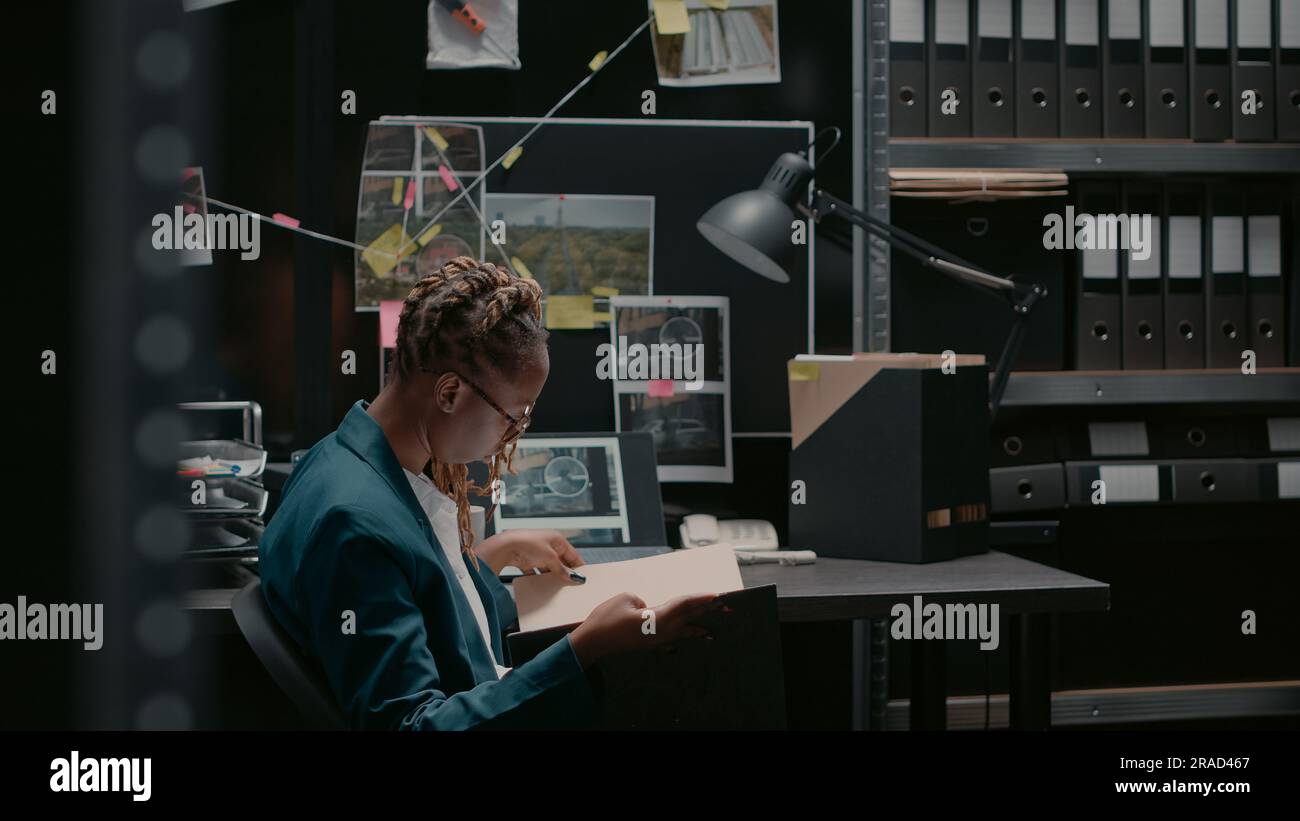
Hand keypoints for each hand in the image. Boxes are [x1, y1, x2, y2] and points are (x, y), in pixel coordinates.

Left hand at [476, 529, 584, 577]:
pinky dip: (539, 577)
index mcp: (556, 539)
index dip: (578, 564)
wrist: (505, 546)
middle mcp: (547, 544)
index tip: (582, 576)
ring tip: (556, 586)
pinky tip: (541, 584)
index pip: (572, 553)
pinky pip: (536, 570)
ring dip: (551, 575)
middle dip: (565, 571)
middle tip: (570, 583)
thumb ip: (562, 569)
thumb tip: (572, 576)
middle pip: (560, 560)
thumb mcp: (550, 558)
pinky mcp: (526, 560)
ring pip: (548, 566)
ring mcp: (536, 552)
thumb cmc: (529, 545)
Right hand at [568, 592, 725, 667]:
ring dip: (697, 630)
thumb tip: (645, 609)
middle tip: (728, 608)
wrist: (592, 643)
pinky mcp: (647, 644)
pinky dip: (677, 641)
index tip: (718, 596)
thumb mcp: (624, 599)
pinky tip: (680, 646)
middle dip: (708, 612)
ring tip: (711, 633)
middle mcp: (661, 632)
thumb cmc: (605, 620)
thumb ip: (640, 600)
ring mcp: (655, 640)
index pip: (685, 605)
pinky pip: (669, 641)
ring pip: (682, 633)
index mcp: (658, 618)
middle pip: (690, 618)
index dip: (701, 599)